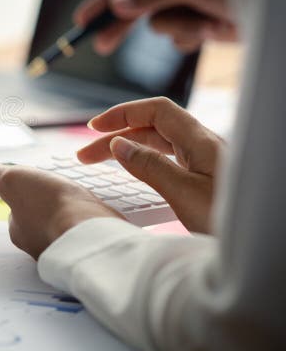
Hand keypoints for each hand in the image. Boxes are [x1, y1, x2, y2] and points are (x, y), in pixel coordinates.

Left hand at [0, 161, 121, 259]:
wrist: (93, 232)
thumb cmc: (53, 207)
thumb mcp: (14, 181)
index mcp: (19, 230)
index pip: (17, 208)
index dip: (27, 191)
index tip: (40, 184)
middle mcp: (38, 244)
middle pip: (40, 218)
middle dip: (50, 204)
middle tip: (63, 191)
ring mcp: (64, 248)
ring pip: (63, 226)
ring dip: (71, 214)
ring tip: (81, 203)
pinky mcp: (89, 250)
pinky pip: (85, 234)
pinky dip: (89, 224)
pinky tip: (96, 217)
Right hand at [73, 0, 237, 54]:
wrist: (275, 10)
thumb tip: (115, 4)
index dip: (102, 0)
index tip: (81, 20)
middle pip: (135, 5)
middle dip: (122, 27)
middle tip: (102, 47)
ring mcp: (185, 0)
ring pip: (158, 25)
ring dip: (181, 29)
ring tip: (207, 25)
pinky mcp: (196, 20)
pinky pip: (177, 37)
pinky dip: (192, 37)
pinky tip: (212, 30)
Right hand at [77, 97, 222, 233]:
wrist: (265, 239)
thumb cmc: (232, 221)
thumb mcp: (184, 195)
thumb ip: (150, 167)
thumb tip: (119, 144)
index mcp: (201, 142)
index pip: (156, 111)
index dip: (123, 114)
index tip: (95, 128)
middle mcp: (204, 146)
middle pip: (153, 128)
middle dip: (117, 135)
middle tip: (85, 154)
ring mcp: (207, 162)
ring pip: (160, 145)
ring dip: (128, 149)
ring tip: (100, 162)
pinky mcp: (207, 179)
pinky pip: (169, 160)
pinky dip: (145, 161)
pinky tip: (134, 172)